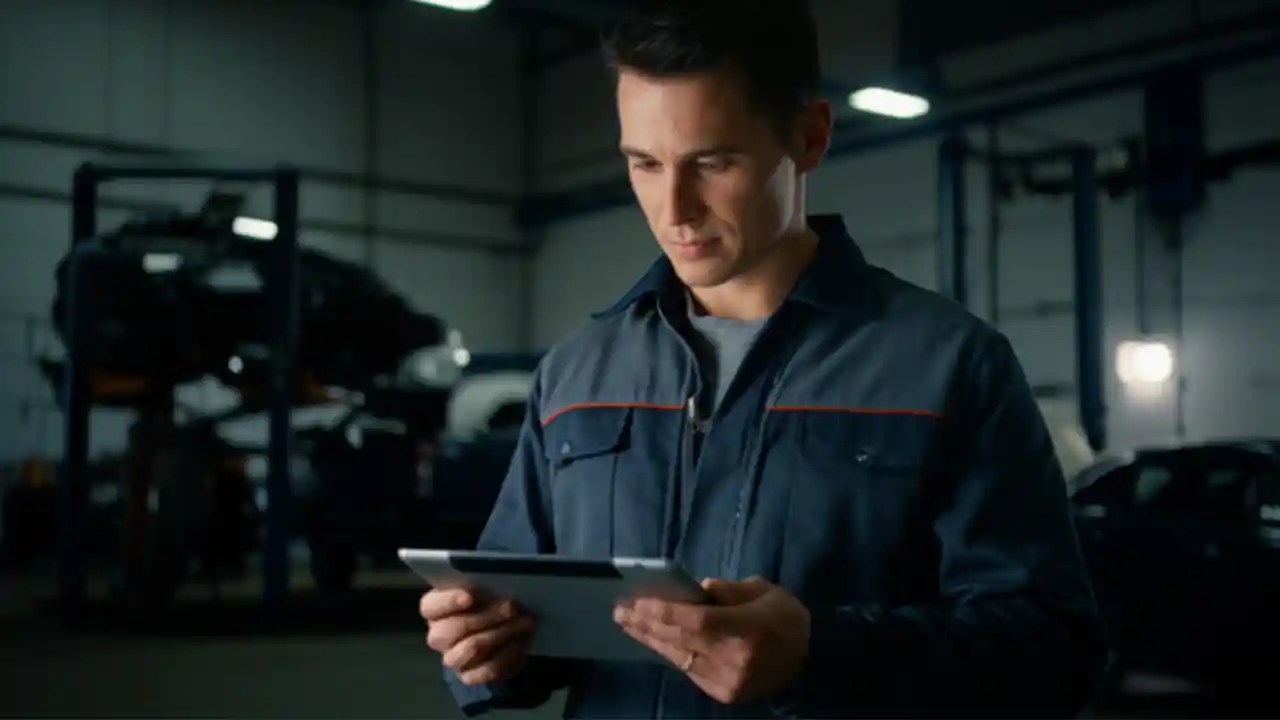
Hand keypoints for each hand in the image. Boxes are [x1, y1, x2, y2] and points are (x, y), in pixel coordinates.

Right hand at [420, 588, 535, 685]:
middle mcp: (438, 636)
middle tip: (512, 607)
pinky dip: (509, 654)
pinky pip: (488, 669)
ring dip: (502, 633)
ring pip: (472, 648)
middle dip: (486, 617)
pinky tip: (522, 642)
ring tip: (525, 623)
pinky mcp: (469, 676)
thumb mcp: (482, 588)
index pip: (430, 606)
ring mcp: (452, 658)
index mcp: (435, 610)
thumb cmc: (486, 602)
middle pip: (452, 629)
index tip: (469, 596)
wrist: (497, 631)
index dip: (448, 602)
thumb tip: (499, 585)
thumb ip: (483, 585)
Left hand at [614, 576, 809, 704]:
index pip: (695, 621)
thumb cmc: (786, 617)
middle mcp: (733, 660)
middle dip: (647, 625)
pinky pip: (690, 670)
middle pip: (680, 641)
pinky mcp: (724, 694)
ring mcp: (727, 681)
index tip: (637, 602)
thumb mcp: (764, 591)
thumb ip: (729, 590)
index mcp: (746, 630)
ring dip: (652, 640)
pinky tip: (656, 640)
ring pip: (680, 658)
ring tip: (629, 624)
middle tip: (620, 611)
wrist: (812, 661)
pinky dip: (672, 653)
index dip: (664, 612)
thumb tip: (697, 588)